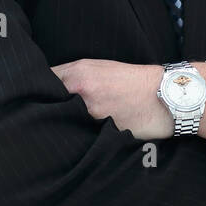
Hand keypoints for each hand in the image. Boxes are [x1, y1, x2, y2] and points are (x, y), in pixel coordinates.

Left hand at [51, 59, 171, 139]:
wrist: (168, 95)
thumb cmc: (137, 82)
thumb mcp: (104, 68)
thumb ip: (77, 77)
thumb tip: (54, 90)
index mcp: (80, 71)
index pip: (44, 81)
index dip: (39, 92)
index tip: (37, 100)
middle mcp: (81, 88)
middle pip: (47, 101)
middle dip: (45, 108)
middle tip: (45, 116)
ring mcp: (90, 110)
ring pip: (61, 119)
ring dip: (60, 123)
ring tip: (63, 128)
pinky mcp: (101, 129)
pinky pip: (79, 134)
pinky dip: (76, 135)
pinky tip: (80, 136)